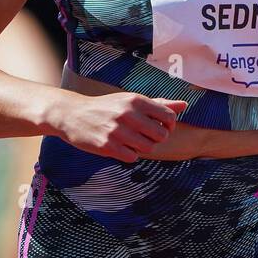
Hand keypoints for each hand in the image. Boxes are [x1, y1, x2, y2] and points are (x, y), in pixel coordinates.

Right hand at [54, 92, 187, 160]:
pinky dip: (129, 154)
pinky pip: (132, 156)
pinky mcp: (107, 146)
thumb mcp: (131, 100)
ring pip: (148, 147)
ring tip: (132, 141)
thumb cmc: (107, 107)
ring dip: (143, 147)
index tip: (160, 127)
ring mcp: (117, 130)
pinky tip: (121, 146)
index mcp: (136, 100)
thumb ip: (159, 104)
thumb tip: (184, 105)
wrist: (72, 114)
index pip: (169, 116)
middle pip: (161, 135)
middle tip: (146, 136)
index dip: (169, 125)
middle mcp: (127, 114)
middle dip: (157, 138)